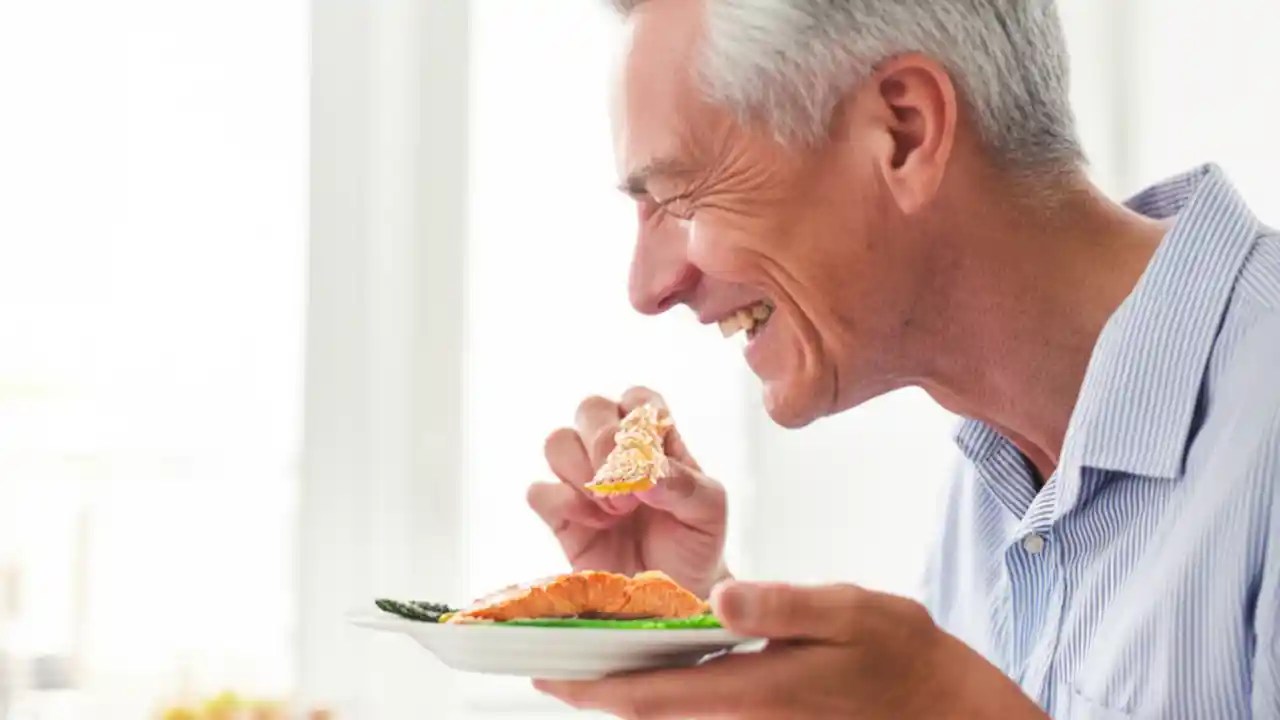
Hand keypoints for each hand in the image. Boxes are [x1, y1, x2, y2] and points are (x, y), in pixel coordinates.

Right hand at [527, 387, 728, 597]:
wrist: (672, 598)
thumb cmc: (694, 543)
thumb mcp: (709, 512)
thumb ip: (685, 485)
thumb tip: (647, 475)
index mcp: (655, 439)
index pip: (638, 398)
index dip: (638, 420)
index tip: (650, 460)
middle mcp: (615, 451)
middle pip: (590, 407)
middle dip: (604, 443)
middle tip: (627, 490)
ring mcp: (583, 480)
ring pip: (557, 440)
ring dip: (582, 473)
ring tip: (614, 511)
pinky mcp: (559, 514)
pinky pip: (538, 489)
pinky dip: (562, 503)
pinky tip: (593, 526)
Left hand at [536, 582, 1047, 718]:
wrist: (939, 701)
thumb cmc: (898, 651)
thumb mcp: (845, 611)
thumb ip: (781, 606)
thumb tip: (719, 597)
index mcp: (752, 688)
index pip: (652, 695)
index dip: (593, 689)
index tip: (546, 677)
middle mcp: (743, 711)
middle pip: (648, 707)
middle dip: (593, 690)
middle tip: (545, 666)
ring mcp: (754, 714)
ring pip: (670, 706)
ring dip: (623, 685)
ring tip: (583, 655)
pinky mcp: (766, 708)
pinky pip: (696, 699)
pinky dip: (661, 681)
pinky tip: (653, 656)